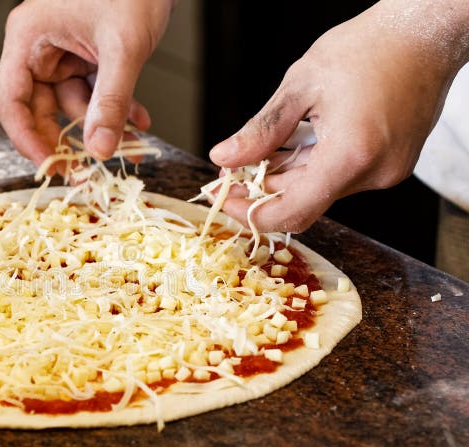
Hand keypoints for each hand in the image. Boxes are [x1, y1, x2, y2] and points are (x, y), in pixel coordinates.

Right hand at [0, 0, 172, 166]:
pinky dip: (113, 108)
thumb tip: (101, 149)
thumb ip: (111, 101)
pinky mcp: (84, 55)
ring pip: (70, 105)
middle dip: (67, 138)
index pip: (10, 100)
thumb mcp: (122, 47)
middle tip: (87, 168)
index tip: (50, 165)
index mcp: (28, 37)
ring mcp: (61, 52)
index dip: (26, 138)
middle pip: (38, 108)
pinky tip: (138, 119)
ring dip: (101, 125)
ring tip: (132, 138)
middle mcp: (38, 47)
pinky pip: (92, 93)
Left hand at [209, 0, 468, 232]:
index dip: (253, 213)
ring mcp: (387, 171)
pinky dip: (313, 168)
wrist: (425, 31)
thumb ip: (261, 130)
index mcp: (351, 154)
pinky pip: (341, 177)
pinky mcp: (392, 164)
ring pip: (321, 190)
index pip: (294, 211)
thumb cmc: (369, 48)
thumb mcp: (300, 85)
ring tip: (262, 151)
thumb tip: (224, 158)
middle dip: (263, 190)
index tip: (226, 200)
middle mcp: (374, 172)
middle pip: (305, 201)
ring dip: (287, 177)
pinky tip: (295, 146)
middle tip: (231, 171)